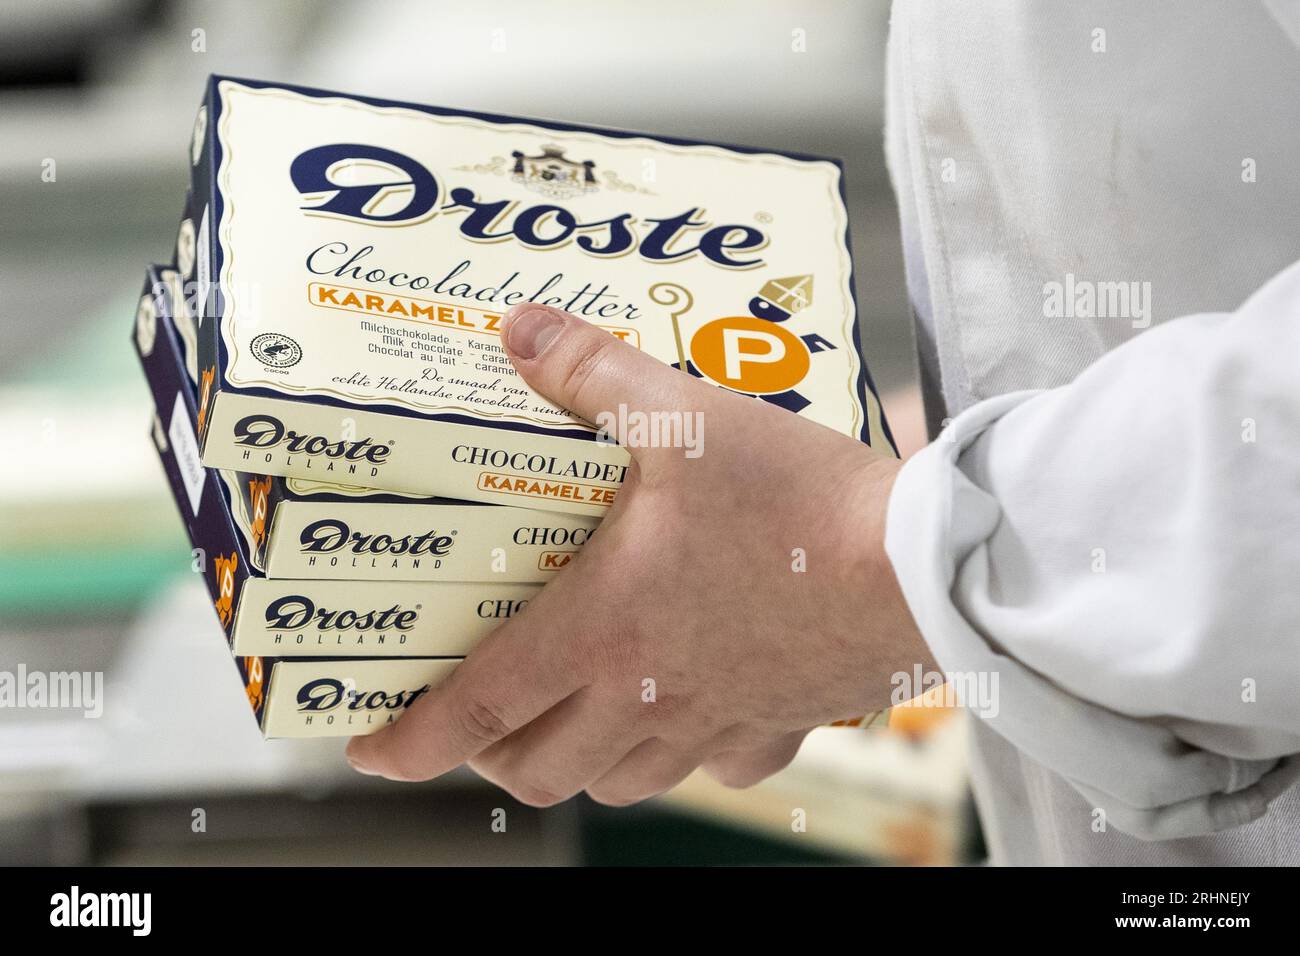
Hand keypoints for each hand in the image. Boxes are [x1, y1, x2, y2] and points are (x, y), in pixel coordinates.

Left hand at [346, 303, 932, 804]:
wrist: (917, 564)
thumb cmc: (794, 501)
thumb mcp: (681, 414)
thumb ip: (590, 373)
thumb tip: (517, 332)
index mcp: (603, 630)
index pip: (478, 709)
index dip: (410, 739)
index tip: (367, 749)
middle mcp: (645, 695)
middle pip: (539, 768)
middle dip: (489, 757)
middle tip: (476, 720)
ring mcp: (712, 721)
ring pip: (618, 783)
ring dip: (577, 761)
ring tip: (569, 717)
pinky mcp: (773, 726)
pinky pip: (712, 768)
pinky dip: (681, 753)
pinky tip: (689, 708)